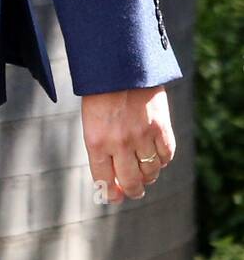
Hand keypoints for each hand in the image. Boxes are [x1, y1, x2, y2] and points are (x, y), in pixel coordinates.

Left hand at [82, 85, 175, 203]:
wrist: (120, 63)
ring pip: (150, 172)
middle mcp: (119, 143)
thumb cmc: (101, 91)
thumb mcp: (92, 120)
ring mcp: (142, 136)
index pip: (104, 180)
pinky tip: (156, 154)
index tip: (115, 197)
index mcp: (96, 141)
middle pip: (131, 183)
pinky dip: (162, 160)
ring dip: (148, 175)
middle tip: (134, 189)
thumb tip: (113, 180)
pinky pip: (166, 156)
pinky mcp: (161, 128)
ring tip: (144, 169)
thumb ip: (102, 148)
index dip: (111, 193)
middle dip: (133, 191)